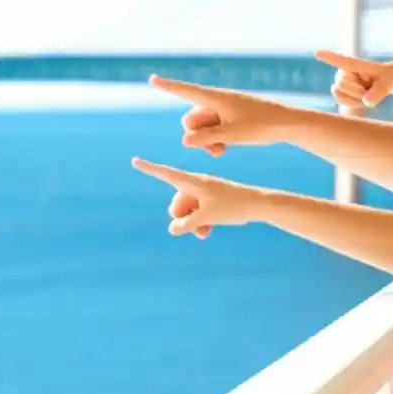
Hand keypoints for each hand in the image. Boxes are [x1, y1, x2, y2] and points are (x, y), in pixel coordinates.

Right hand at [131, 157, 264, 236]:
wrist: (258, 205)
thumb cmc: (233, 207)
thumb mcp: (207, 217)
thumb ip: (186, 224)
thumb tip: (173, 228)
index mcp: (194, 181)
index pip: (166, 174)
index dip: (149, 168)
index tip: (135, 161)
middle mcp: (197, 184)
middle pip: (176, 203)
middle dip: (182, 218)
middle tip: (196, 227)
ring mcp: (204, 193)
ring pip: (188, 211)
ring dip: (192, 223)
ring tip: (205, 232)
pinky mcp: (212, 200)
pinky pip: (198, 212)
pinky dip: (200, 222)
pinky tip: (208, 231)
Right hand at [148, 74, 299, 157]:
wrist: (288, 124)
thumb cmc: (262, 126)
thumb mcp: (233, 135)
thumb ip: (207, 138)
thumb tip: (184, 140)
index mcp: (217, 98)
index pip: (186, 91)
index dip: (168, 86)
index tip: (151, 78)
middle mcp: (219, 101)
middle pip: (192, 118)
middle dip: (196, 135)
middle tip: (212, 149)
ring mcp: (226, 110)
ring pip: (203, 127)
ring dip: (206, 141)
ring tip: (220, 152)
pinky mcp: (233, 118)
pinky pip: (214, 129)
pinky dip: (215, 139)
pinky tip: (223, 150)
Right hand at [315, 50, 392, 107]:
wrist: (388, 83)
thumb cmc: (390, 78)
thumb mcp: (390, 82)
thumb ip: (380, 91)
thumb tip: (366, 102)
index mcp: (357, 64)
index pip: (341, 61)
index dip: (330, 57)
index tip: (317, 53)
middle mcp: (346, 71)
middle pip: (341, 83)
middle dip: (357, 90)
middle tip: (370, 87)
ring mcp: (342, 83)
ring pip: (340, 94)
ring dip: (356, 98)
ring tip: (367, 92)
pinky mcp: (342, 94)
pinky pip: (341, 100)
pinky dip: (353, 103)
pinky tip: (362, 99)